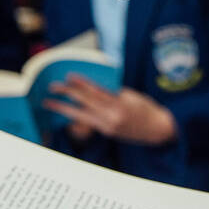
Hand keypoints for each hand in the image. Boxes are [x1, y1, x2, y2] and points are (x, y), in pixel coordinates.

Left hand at [43, 76, 177, 145]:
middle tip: (53, 87)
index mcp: (120, 104)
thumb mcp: (132, 95)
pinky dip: (76, 116)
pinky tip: (66, 112)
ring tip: (49, 103)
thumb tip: (93, 87)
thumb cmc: (146, 108)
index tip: (70, 76)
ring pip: (81, 116)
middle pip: (85, 103)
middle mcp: (112, 117)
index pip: (96, 92)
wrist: (158, 129)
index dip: (82, 83)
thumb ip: (113, 92)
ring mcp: (108, 127)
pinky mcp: (107, 132)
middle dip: (68, 94)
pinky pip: (88, 122)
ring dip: (64, 108)